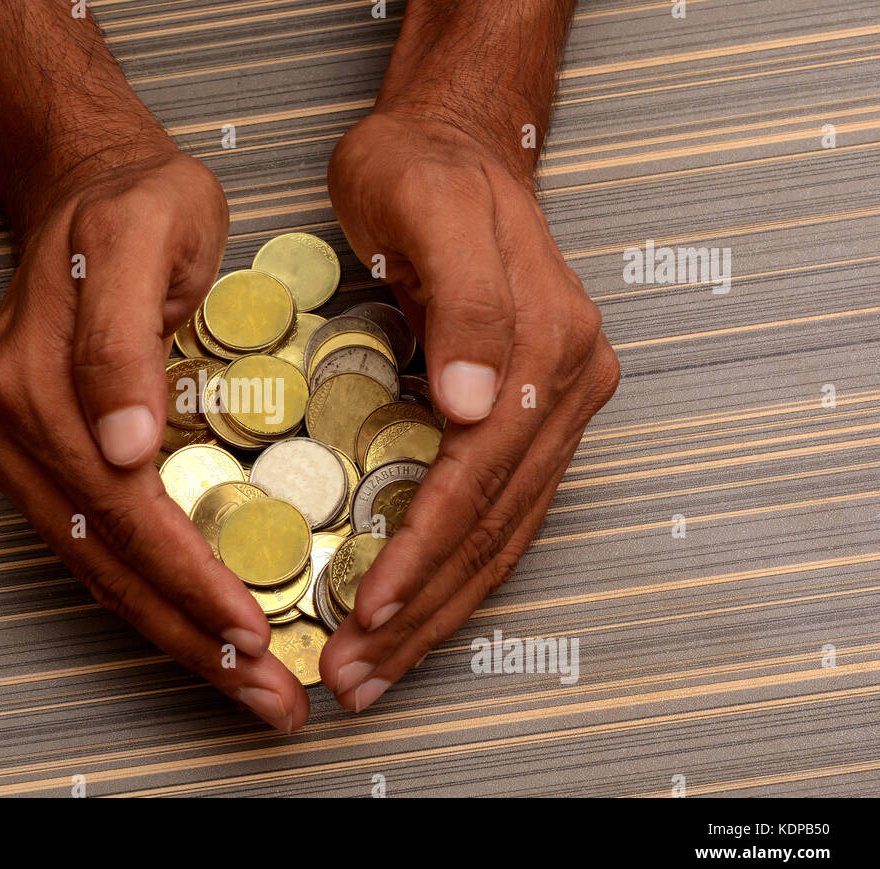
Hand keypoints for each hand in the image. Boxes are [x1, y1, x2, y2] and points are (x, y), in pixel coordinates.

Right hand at [0, 150, 309, 730]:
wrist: (86, 185)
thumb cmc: (134, 203)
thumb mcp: (146, 237)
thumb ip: (122, 339)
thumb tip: (118, 448)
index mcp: (35, 383)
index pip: (122, 511)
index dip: (189, 578)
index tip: (252, 629)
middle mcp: (10, 426)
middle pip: (106, 559)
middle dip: (191, 634)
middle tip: (267, 690)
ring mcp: (11, 446)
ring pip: (96, 568)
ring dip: (173, 633)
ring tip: (245, 681)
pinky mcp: (29, 457)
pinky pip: (90, 544)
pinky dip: (149, 593)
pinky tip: (199, 627)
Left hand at [319, 111, 620, 710]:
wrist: (456, 141)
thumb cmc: (423, 171)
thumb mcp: (430, 210)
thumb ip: (467, 303)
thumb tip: (477, 405)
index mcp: (546, 347)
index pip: (478, 479)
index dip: (420, 553)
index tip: (365, 613)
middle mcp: (565, 386)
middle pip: (495, 528)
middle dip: (423, 609)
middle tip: (356, 675)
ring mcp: (556, 404)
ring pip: (501, 536)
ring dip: (438, 610)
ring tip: (374, 667)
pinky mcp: (531, 413)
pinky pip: (495, 513)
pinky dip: (450, 570)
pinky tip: (410, 607)